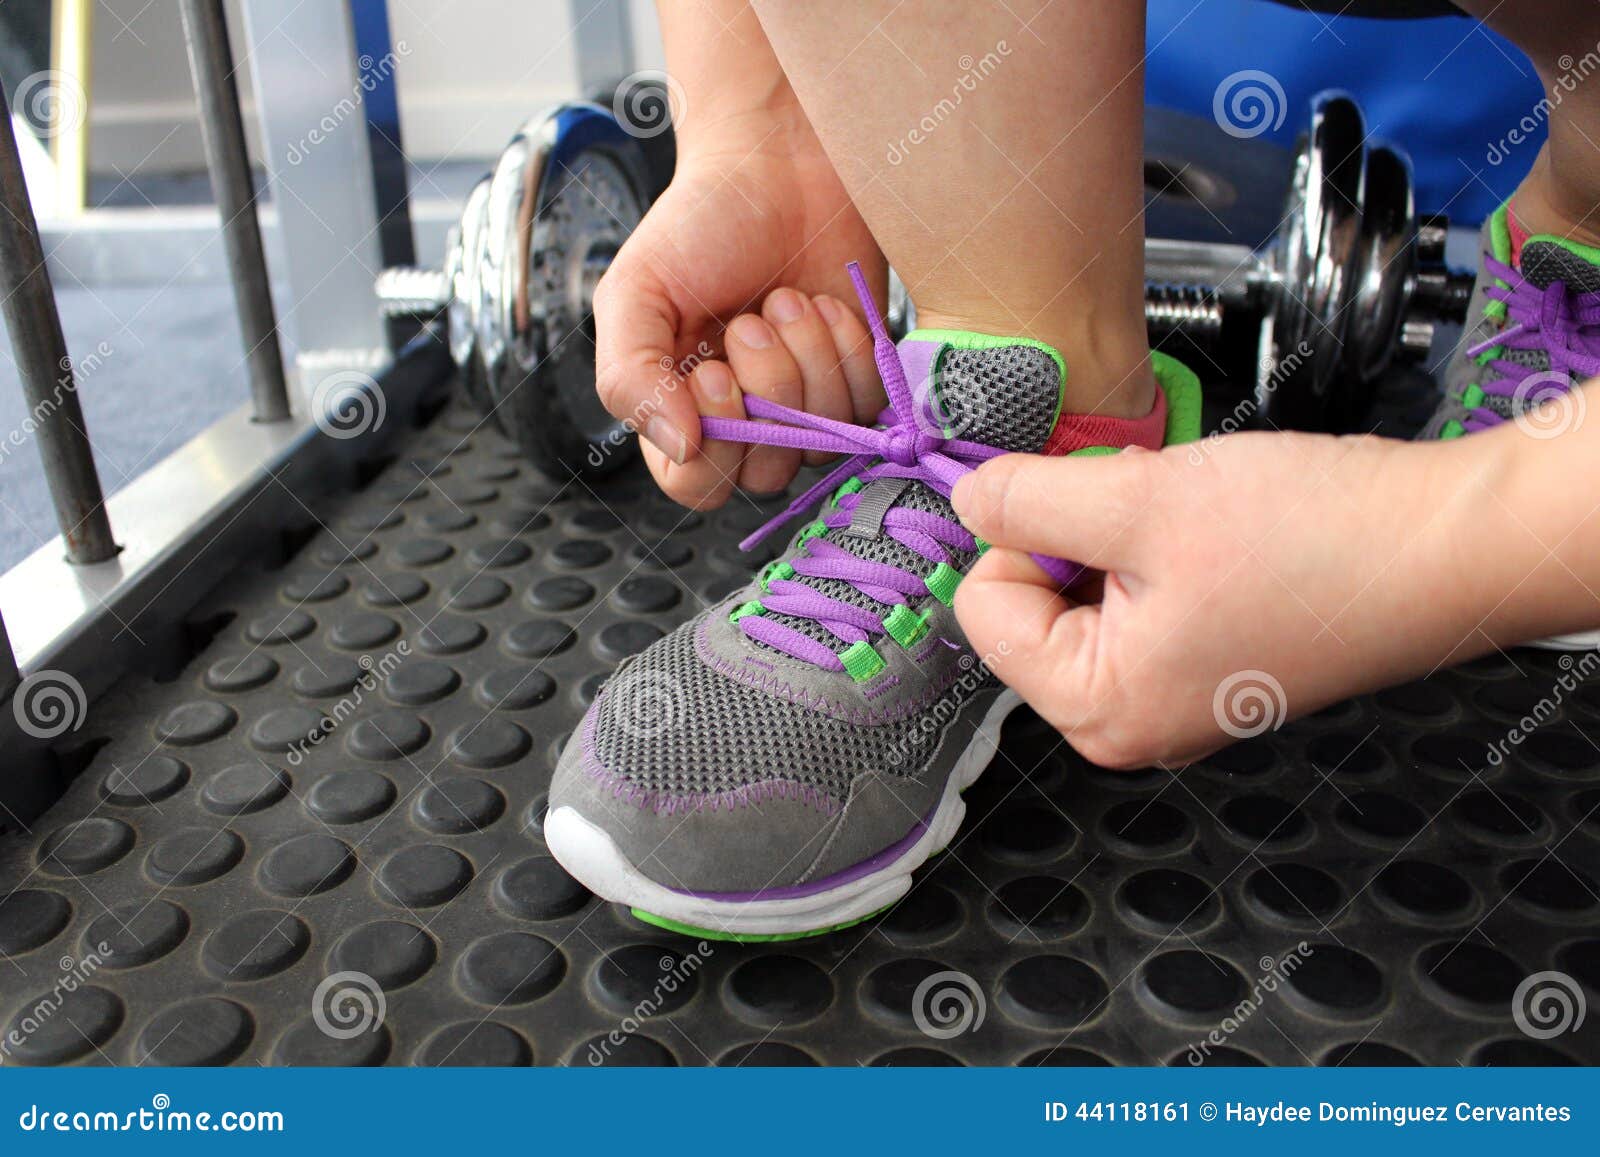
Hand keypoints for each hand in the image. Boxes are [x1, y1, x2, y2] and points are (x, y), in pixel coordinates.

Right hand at [594, 106, 884, 508]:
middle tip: (750, 319)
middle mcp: (743, 420)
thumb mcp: (635, 292)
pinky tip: (824, 305)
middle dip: (766, 389)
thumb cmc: (700, 222)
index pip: (696, 486)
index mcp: (678, 410)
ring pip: (820, 440)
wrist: (778, 160)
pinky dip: (848, 351)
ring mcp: (805, 404)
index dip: (712, 449)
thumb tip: (677, 447)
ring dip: (807, 360)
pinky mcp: (858, 378)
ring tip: (786, 299)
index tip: (713, 374)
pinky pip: (866, 407)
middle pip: (765, 470)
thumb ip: (629, 377)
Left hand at [949, 431, 1491, 768]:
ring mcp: (1172, 703)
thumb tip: (967, 499)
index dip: (1026, 537)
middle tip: (1154, 513)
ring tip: (1196, 528)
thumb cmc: (1317, 540)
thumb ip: (1032, 501)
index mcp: (1097, 707)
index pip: (984, 606)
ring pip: (1088, 597)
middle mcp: (1128, 725)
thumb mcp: (1141, 499)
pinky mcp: (1208, 671)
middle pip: (1031, 606)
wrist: (1448, 548)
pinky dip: (1160, 555)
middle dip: (1077, 540)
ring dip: (1122, 541)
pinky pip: (1140, 604)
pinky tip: (1217, 540)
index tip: (1091, 505)